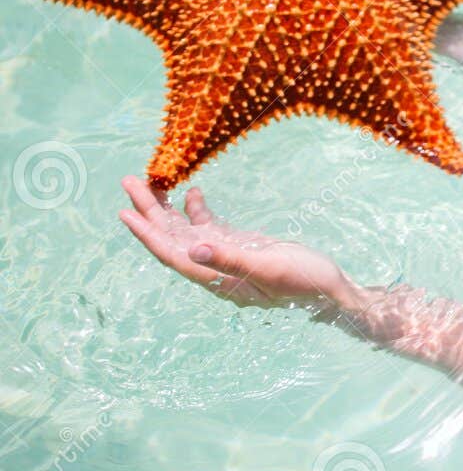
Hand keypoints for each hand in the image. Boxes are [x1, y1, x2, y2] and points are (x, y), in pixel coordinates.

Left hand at [117, 176, 369, 313]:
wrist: (329, 288)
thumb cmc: (304, 281)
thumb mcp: (270, 269)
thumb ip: (231, 260)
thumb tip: (193, 250)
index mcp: (217, 277)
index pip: (173, 254)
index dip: (148, 234)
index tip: (125, 213)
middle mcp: (214, 267)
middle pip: (172, 238)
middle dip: (150, 211)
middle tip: (129, 182)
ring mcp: (226, 255)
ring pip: (187, 230)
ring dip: (167, 208)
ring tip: (150, 182)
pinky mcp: (240, 246)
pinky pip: (209, 226)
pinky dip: (197, 209)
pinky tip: (192, 192)